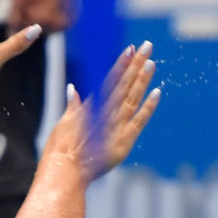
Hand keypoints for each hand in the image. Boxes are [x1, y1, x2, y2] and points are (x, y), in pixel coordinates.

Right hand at [43, 42, 160, 181]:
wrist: (65, 172)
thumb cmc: (60, 151)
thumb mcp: (63, 124)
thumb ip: (72, 107)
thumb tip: (73, 90)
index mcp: (91, 107)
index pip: (109, 80)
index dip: (121, 64)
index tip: (130, 49)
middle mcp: (104, 113)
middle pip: (123, 84)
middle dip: (136, 64)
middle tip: (148, 46)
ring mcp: (115, 127)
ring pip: (132, 97)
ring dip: (142, 79)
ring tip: (152, 62)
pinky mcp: (123, 142)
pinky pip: (139, 121)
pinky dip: (148, 107)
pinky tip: (157, 92)